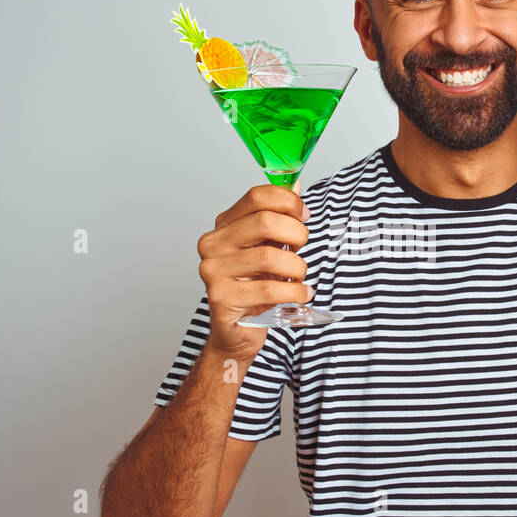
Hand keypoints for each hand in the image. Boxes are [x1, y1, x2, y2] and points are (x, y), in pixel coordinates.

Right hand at [196, 180, 313, 362]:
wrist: (236, 332)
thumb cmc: (253, 288)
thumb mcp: (267, 248)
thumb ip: (278, 218)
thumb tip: (295, 185)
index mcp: (224, 226)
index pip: (257, 196)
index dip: (288, 201)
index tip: (303, 215)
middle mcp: (213, 244)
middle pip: (265, 222)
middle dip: (296, 235)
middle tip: (300, 250)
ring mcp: (213, 271)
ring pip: (270, 257)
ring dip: (297, 268)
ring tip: (298, 277)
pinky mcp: (221, 298)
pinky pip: (269, 289)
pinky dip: (295, 292)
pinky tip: (301, 294)